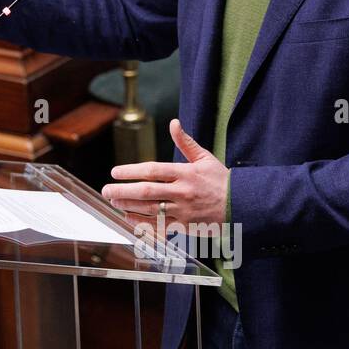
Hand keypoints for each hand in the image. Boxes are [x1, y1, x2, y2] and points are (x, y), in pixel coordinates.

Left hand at [102, 119, 229, 233]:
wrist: (242, 206)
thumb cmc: (222, 180)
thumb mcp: (205, 158)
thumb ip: (186, 142)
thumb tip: (174, 123)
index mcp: (185, 173)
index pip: (152, 171)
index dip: (131, 171)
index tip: (115, 172)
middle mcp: (182, 192)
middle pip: (146, 192)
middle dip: (123, 191)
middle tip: (106, 190)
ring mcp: (183, 210)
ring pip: (150, 209)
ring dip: (128, 207)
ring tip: (114, 202)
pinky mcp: (186, 225)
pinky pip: (160, 225)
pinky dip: (143, 222)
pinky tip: (129, 218)